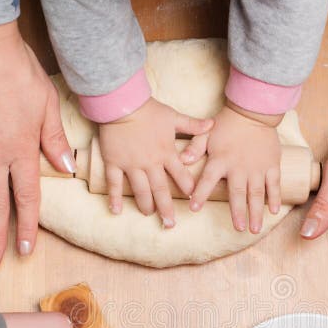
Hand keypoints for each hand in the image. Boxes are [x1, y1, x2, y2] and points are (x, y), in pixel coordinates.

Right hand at [98, 98, 212, 227]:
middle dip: (166, 208)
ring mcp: (131, 164)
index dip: (187, 187)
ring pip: (140, 190)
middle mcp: (150, 163)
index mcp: (166, 153)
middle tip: (170, 224)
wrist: (121, 103)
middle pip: (160, 190)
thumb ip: (193, 124)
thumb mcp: (173, 116)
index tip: (192, 199)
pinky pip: (114, 183)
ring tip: (148, 214)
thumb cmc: (149, 110)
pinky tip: (116, 211)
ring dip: (145, 205)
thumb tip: (213, 125)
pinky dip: (115, 198)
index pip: (180, 175)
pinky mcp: (114, 162)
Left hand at [183, 102, 281, 232]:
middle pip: (237, 193)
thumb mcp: (207, 133)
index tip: (194, 208)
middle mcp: (239, 167)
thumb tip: (182, 160)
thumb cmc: (227, 124)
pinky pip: (274, 184)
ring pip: (256, 193)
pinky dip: (274, 197)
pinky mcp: (271, 164)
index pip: (208, 179)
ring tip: (254, 229)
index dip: (200, 194)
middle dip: (238, 212)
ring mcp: (257, 167)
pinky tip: (273, 211)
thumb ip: (195, 147)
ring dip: (256, 212)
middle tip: (238, 228)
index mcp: (221, 160)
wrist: (254, 110)